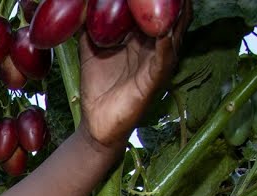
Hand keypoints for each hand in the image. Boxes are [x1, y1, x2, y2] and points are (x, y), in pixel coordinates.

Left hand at [78, 1, 189, 150]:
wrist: (96, 123)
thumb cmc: (98, 85)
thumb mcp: (90, 49)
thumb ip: (88, 26)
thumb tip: (81, 5)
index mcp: (143, 36)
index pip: (156, 7)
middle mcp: (156, 45)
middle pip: (171, 13)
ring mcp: (159, 61)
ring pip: (174, 30)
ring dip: (173, 12)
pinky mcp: (155, 80)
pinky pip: (165, 58)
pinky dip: (166, 42)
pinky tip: (164, 30)